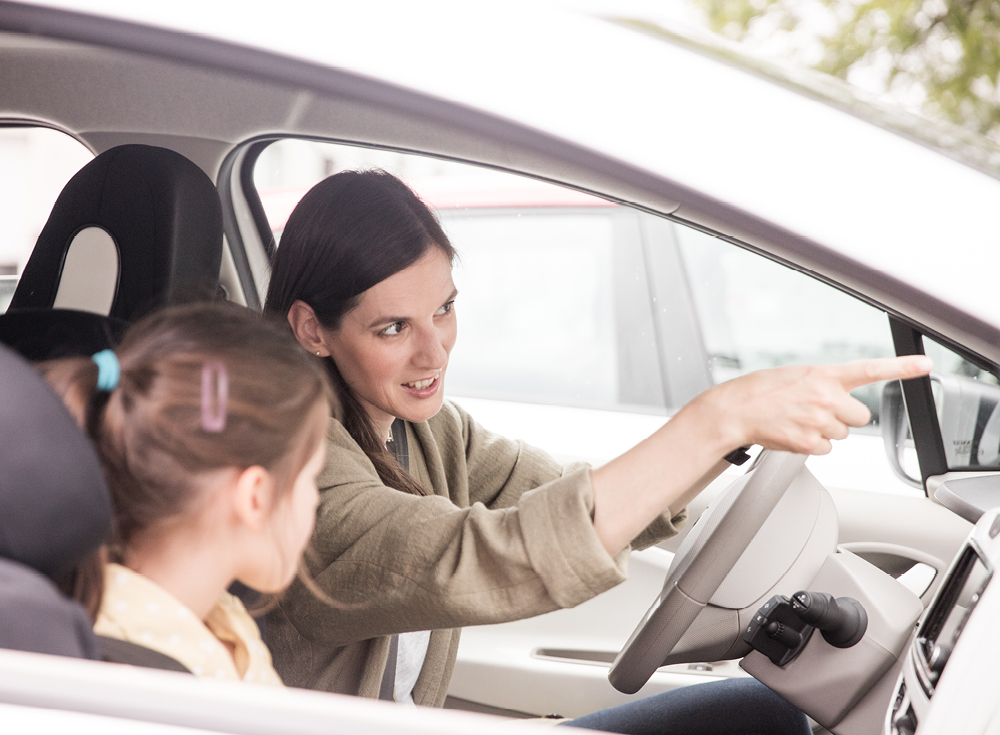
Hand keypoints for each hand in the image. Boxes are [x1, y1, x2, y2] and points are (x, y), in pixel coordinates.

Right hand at [697, 355, 932, 455]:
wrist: (733, 411)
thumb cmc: (760, 391)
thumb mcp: (796, 376)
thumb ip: (824, 384)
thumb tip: (842, 400)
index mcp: (823, 374)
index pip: (870, 369)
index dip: (902, 367)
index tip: (925, 365)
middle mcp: (825, 397)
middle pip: (859, 416)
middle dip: (843, 416)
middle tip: (817, 411)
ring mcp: (818, 421)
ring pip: (841, 434)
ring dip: (824, 430)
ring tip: (797, 420)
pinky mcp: (808, 443)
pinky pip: (825, 449)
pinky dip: (811, 444)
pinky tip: (792, 432)